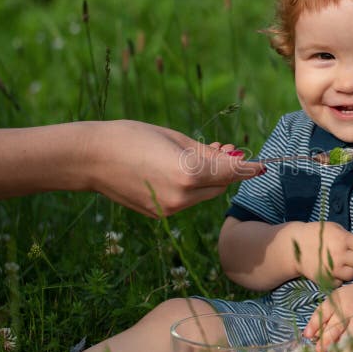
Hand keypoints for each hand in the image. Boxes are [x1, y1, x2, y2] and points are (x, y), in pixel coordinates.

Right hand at [83, 120, 263, 216]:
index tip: (262, 165)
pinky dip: (191, 188)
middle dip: (226, 171)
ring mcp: (170, 209)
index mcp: (189, 173)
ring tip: (201, 156)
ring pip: (204, 195)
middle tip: (225, 149)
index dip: (247, 168)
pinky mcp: (159, 214)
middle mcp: (182, 196)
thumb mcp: (174, 138)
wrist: (90, 159)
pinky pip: (186, 201)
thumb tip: (229, 158)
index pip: (230, 172)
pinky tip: (180, 170)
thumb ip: (206, 153)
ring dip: (209, 179)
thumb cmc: (131, 137)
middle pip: (219, 186)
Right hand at [291, 222, 352, 287]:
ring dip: (352, 271)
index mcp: (344, 239)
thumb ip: (348, 236)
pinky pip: (339, 282)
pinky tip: (336, 272)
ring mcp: (333, 268)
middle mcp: (340, 254)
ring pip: (352, 274)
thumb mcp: (333, 228)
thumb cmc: (315, 233)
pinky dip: (339, 279)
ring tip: (347, 267)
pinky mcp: (325, 278)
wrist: (294, 246)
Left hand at [303, 282, 352, 351]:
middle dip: (324, 341)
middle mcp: (347, 309)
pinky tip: (344, 351)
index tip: (307, 336)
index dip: (313, 326)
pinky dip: (348, 346)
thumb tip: (310, 334)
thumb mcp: (337, 298)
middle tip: (319, 350)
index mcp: (336, 300)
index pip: (322, 314)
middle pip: (333, 328)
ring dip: (335, 346)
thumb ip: (325, 314)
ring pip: (344, 337)